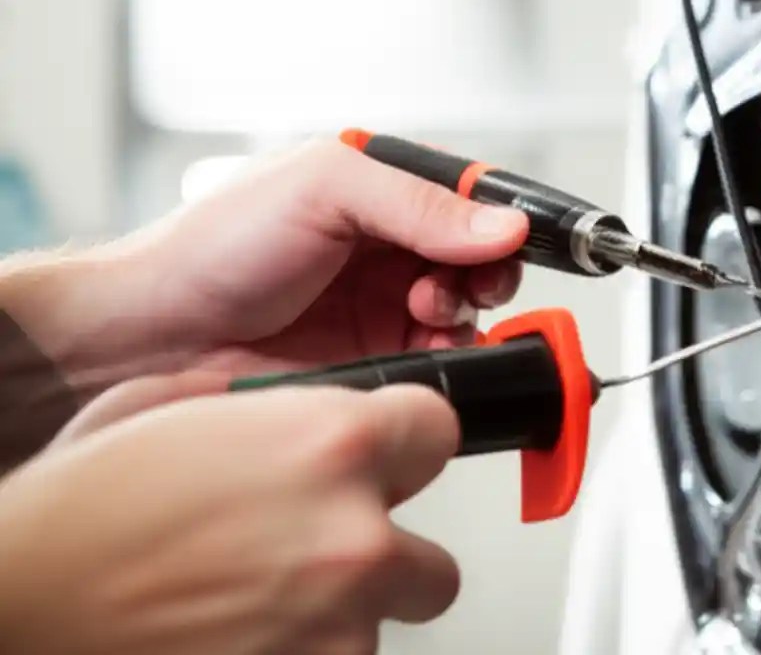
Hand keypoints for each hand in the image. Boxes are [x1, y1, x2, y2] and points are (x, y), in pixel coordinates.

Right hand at [0, 381, 460, 654]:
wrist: (10, 612)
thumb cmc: (69, 520)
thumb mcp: (168, 411)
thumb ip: (262, 408)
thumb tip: (296, 409)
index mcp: (331, 446)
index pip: (438, 432)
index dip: (403, 449)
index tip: (383, 464)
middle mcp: (354, 540)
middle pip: (431, 559)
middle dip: (379, 560)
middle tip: (309, 559)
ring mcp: (339, 631)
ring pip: (376, 630)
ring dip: (330, 619)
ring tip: (241, 604)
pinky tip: (230, 637)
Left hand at [139, 137, 529, 374]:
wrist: (155, 335)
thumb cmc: (214, 246)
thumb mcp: (323, 189)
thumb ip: (419, 204)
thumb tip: (503, 226)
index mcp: (378, 188)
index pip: (469, 196)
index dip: (500, 217)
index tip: (509, 240)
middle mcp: (388, 245)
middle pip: (482, 256)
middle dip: (486, 269)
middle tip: (462, 279)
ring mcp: (385, 303)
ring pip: (470, 310)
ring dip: (463, 312)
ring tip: (424, 310)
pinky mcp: (380, 359)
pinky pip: (443, 359)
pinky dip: (448, 355)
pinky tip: (422, 347)